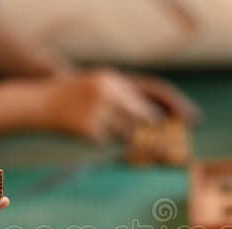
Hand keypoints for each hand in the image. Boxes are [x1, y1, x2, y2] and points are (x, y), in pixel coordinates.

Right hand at [39, 69, 198, 141]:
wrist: (39, 103)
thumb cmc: (74, 96)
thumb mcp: (101, 87)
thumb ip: (126, 98)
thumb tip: (157, 119)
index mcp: (115, 79)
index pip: (155, 91)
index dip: (177, 105)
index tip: (193, 118)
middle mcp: (110, 92)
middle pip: (144, 117)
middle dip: (154, 132)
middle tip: (164, 145)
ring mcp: (99, 111)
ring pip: (126, 132)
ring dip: (120, 136)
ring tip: (101, 127)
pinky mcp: (90, 130)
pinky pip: (106, 141)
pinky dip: (99, 139)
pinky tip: (83, 130)